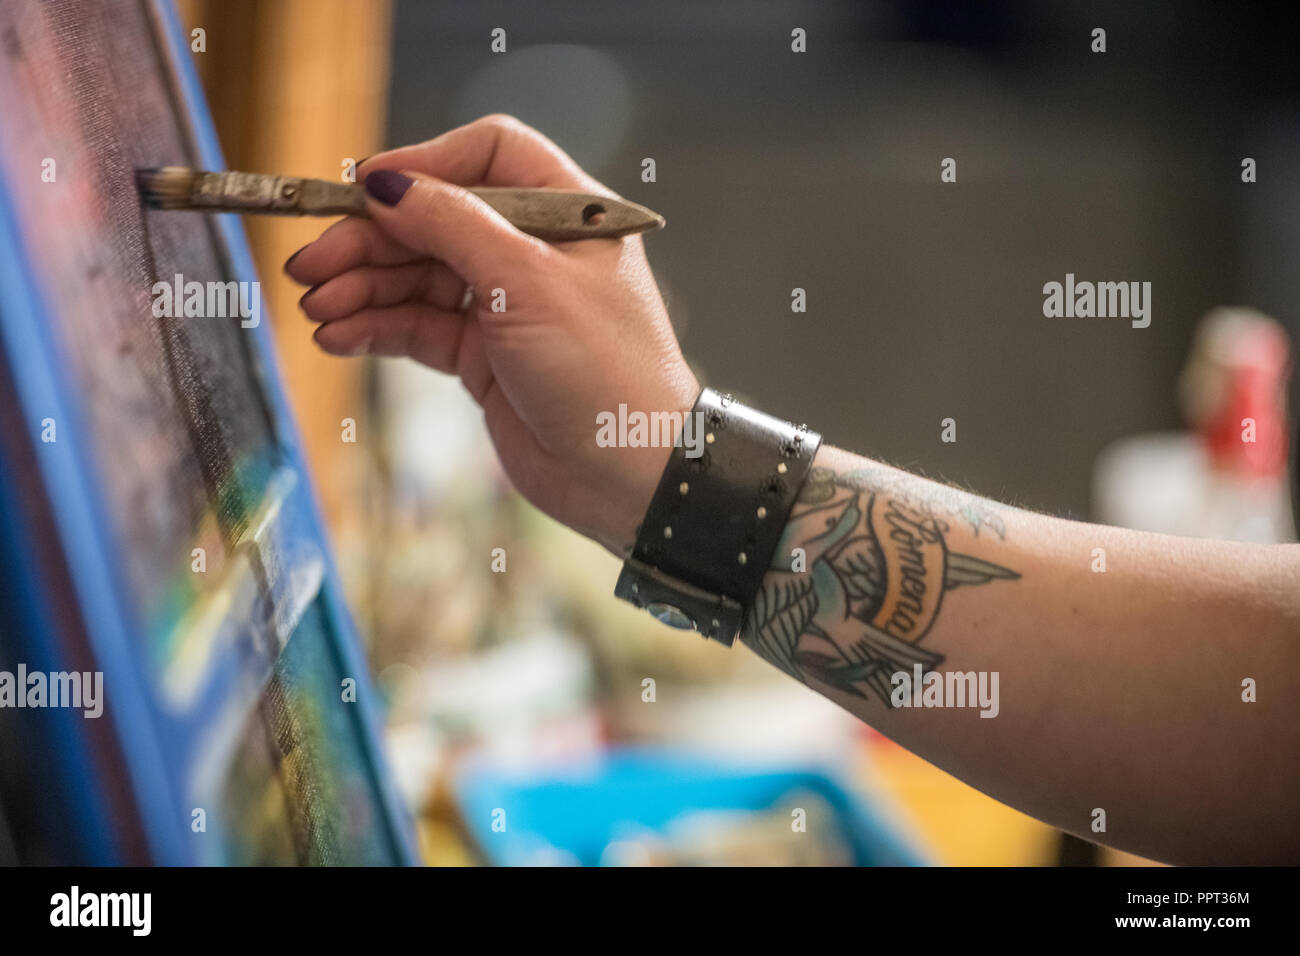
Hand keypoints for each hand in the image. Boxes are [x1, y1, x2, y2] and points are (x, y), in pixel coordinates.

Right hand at [284, 115, 697, 552]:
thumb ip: (453, 226)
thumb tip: (388, 185)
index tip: (366, 189)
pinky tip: (335, 336)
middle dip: (371, 240)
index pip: (487, 157)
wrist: (629, 477)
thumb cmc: (606, 374)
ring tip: (315, 306)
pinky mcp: (484, 357)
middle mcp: (535, 253)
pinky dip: (375, 328)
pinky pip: (418, 328)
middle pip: (437, 220)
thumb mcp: (527, 283)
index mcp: (568, 214)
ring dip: (362, 288)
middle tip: (310, 264)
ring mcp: (507, 306)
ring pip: (418, 277)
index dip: (425, 166)